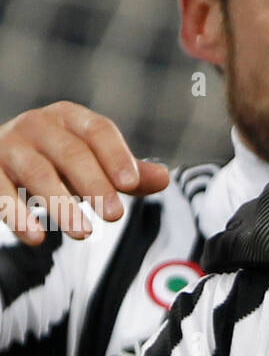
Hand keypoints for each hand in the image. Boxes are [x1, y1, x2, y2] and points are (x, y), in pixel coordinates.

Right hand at [0, 102, 169, 243]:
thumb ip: (127, 171)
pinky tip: (37, 238)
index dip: (117, 155)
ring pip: (38, 174)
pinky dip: (18, 216)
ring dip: (62, 205)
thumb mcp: (92, 160)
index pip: (99, 131)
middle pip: (71, 153)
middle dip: (95, 185)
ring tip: (83, 233)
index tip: (133, 184)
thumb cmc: (56, 159)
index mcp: (70, 117)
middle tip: (115, 216)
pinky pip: (1, 193)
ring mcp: (8, 145)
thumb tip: (165, 179)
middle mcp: (38, 124)